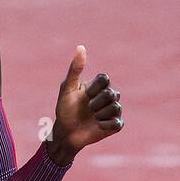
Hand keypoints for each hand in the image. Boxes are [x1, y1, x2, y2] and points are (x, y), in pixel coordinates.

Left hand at [47, 46, 123, 164]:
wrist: (65, 133)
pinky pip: (116, 122)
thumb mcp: (67, 89)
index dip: (94, 88)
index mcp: (98, 86)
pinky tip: (97, 125)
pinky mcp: (115, 125)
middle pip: (111, 93)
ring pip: (115, 107)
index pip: (105, 79)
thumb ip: (75, 69)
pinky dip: (104, 124)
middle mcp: (108, 96)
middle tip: (88, 108)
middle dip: (96, 102)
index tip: (84, 95)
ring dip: (99, 114)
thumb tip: (81, 47)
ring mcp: (113, 110)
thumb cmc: (65, 110)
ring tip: (91, 117)